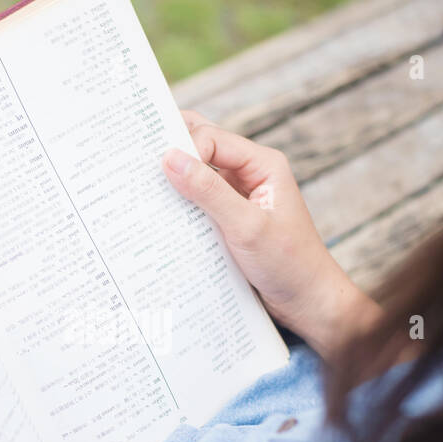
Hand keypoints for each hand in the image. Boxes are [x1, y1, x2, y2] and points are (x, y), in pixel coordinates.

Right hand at [162, 111, 380, 360]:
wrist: (307, 303)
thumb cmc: (289, 264)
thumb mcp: (247, 226)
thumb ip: (209, 192)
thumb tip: (170, 158)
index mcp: (263, 164)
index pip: (212, 138)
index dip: (184, 148)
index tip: (158, 170)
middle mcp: (250, 174)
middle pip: (203, 149)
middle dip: (173, 152)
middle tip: (135, 159)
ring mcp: (239, 197)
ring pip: (198, 176)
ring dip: (174, 182)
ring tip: (142, 188)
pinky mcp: (229, 220)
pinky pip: (198, 203)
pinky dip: (179, 206)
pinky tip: (159, 215)